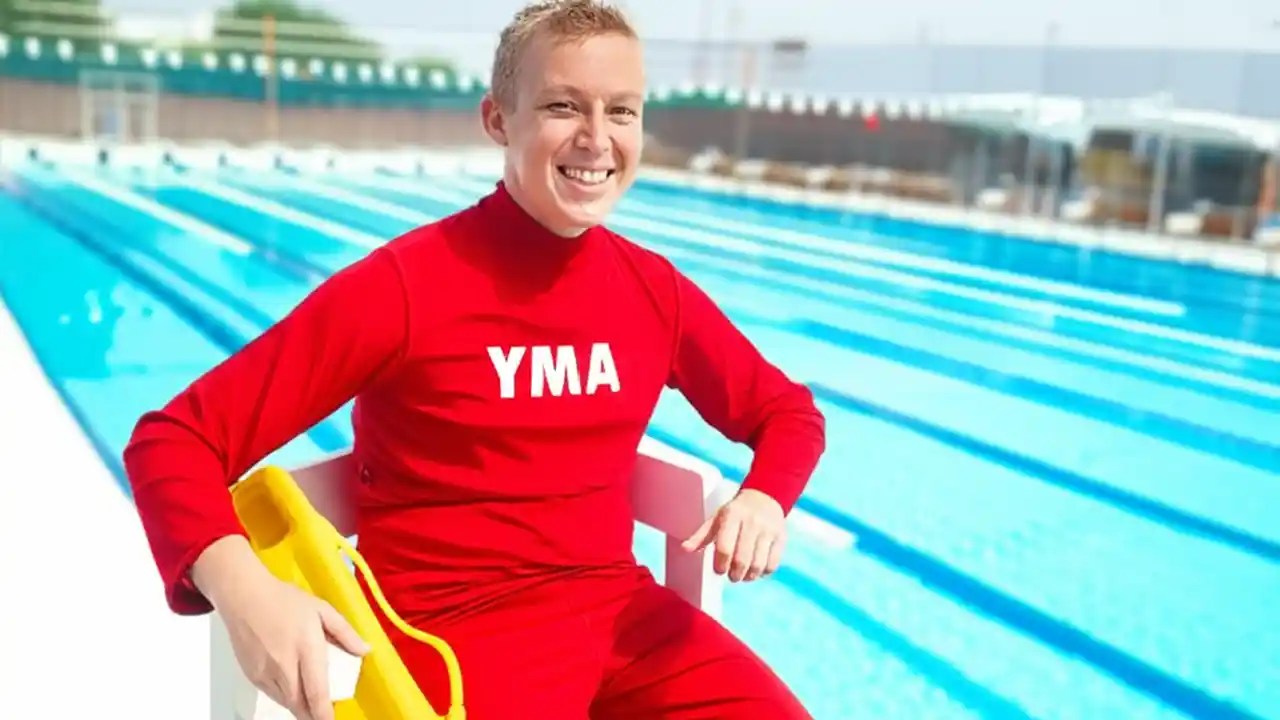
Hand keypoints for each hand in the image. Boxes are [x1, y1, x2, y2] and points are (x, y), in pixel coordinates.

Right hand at [201, 541, 369, 719]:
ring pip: (285, 702)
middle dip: (313, 715)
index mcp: (306, 647)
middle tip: (325, 715)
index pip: (316, 690)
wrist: (244, 597)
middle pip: (299, 704)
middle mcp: (284, 664)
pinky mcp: (252, 675)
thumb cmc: (284, 600)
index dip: (324, 712)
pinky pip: (272, 695)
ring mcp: (265, 672)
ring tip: (312, 706)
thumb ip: (345, 632)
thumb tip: (365, 650)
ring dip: (300, 708)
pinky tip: (294, 692)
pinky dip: (284, 698)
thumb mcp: (322, 610)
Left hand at [682, 488, 785, 581]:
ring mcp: (768, 530)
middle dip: (734, 574)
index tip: (719, 569)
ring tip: (743, 576)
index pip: (725, 547)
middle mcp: (752, 522)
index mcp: (732, 516)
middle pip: (742, 559)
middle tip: (731, 576)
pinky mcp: (780, 538)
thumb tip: (685, 549)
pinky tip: (757, 569)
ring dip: (749, 576)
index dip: (720, 564)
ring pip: (758, 564)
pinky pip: (772, 564)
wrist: (765, 496)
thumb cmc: (736, 511)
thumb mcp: (717, 518)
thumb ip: (701, 535)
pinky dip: (763, 572)